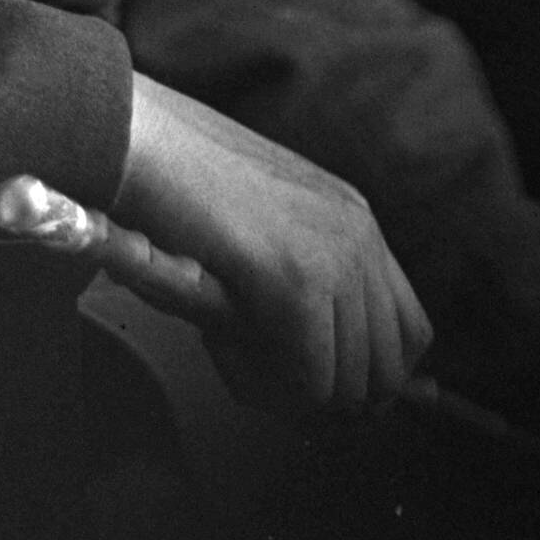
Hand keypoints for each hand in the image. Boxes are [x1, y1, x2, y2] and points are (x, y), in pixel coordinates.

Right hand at [0, 72, 431, 419]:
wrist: (129, 141)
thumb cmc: (171, 185)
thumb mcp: (257, 228)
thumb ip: (298, 285)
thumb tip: (328, 378)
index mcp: (354, 218)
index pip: (410, 333)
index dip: (367, 377)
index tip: (316, 392)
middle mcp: (358, 235)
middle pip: (387, 370)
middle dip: (327, 398)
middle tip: (263, 382)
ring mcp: (333, 256)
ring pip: (347, 386)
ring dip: (290, 393)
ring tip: (235, 355)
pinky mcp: (295, 282)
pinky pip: (307, 380)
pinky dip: (264, 386)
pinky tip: (224, 345)